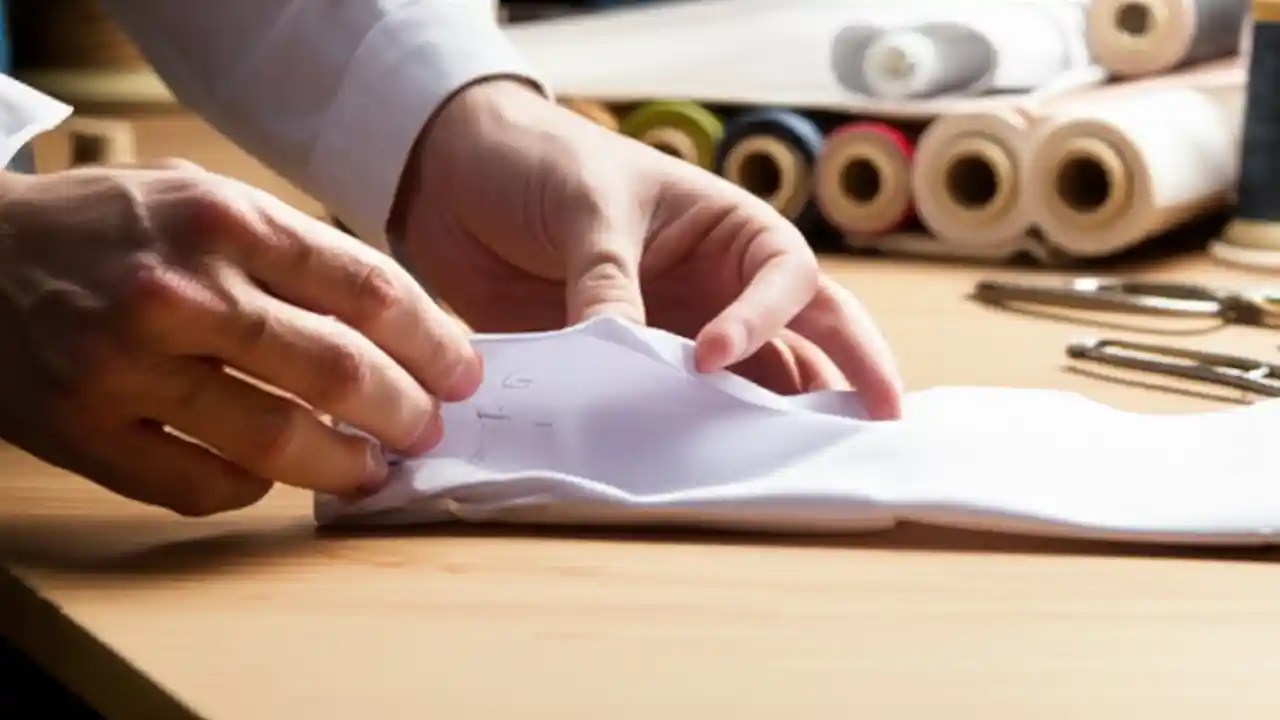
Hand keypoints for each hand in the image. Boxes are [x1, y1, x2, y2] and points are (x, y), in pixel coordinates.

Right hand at [0, 163, 479, 515]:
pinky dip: (254, 489)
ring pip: (277, 441)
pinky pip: (203, 486)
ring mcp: (127, 369)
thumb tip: (397, 323)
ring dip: (346, 465)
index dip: (434, 340)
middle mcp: (179, 293)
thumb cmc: (108, 229)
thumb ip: (293, 252)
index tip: (462, 371)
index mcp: (223, 220)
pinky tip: (273, 476)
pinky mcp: (85, 433)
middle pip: (338, 371)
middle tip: (429, 428)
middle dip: (406, 411)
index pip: (367, 291)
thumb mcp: (202, 199)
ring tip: (375, 468)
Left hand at [391, 79, 902, 417]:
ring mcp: (677, 328)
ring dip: (765, 419)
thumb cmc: (541, 159)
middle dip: (845, 375)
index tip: (709, 358)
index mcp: (726, 225)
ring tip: (784, 469)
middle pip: (803, 334)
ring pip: (748, 380)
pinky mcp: (627, 364)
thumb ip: (608, 280)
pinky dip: (684, 434)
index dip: (763, 320)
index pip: (782, 273)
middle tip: (875, 429)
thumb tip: (621, 351)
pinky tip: (690, 466)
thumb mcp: (586, 207)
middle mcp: (717, 283)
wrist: (454, 177)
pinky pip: (669, 406)